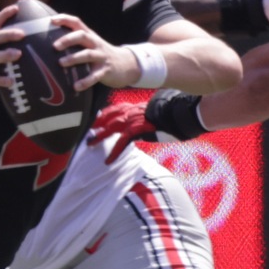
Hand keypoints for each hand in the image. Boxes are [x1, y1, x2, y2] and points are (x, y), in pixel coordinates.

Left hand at [51, 14, 138, 90]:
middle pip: (82, 36)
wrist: (127, 65)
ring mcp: (101, 57)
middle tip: (55, 46)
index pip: (77, 22)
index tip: (51, 20)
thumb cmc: (102, 55)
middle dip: (68, 39)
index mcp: (90, 36)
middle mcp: (95, 44)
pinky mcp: (106, 70)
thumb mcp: (92, 45)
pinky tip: (76, 86)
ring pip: (87, 55)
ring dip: (73, 58)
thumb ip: (77, 42)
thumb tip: (51, 44)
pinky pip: (95, 76)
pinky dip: (85, 81)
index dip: (65, 19)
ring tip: (61, 63)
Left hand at [86, 89, 205, 162]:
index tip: (97, 119)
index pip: (116, 109)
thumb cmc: (172, 115)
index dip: (105, 114)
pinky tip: (108, 160)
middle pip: (109, 116)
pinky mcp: (138, 130)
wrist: (181, 113)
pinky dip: (114, 152)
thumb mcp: (157, 115)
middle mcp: (132, 112)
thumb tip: (149, 125)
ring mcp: (134, 120)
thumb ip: (148, 119)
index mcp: (136, 107)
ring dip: (100, 136)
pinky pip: (122, 142)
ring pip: (111, 127)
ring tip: (90, 144)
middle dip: (97, 124)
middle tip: (87, 132)